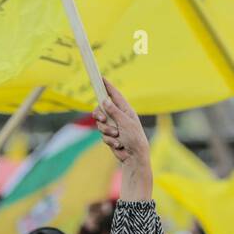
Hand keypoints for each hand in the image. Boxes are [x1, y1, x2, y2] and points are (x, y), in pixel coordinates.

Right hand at [93, 80, 150, 199]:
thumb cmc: (134, 138)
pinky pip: (103, 134)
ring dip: (107, 131)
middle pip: (101, 108)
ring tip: (117, 137)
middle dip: (99, 114)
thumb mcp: (125, 123)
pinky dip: (109, 140)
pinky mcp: (110, 136)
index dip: (107, 86)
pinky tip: (118, 144)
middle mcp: (118, 116)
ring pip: (100, 123)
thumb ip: (114, 111)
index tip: (100, 77)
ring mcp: (114, 126)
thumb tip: (105, 100)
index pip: (114, 95)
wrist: (134, 156)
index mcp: (125, 110)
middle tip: (101, 118)